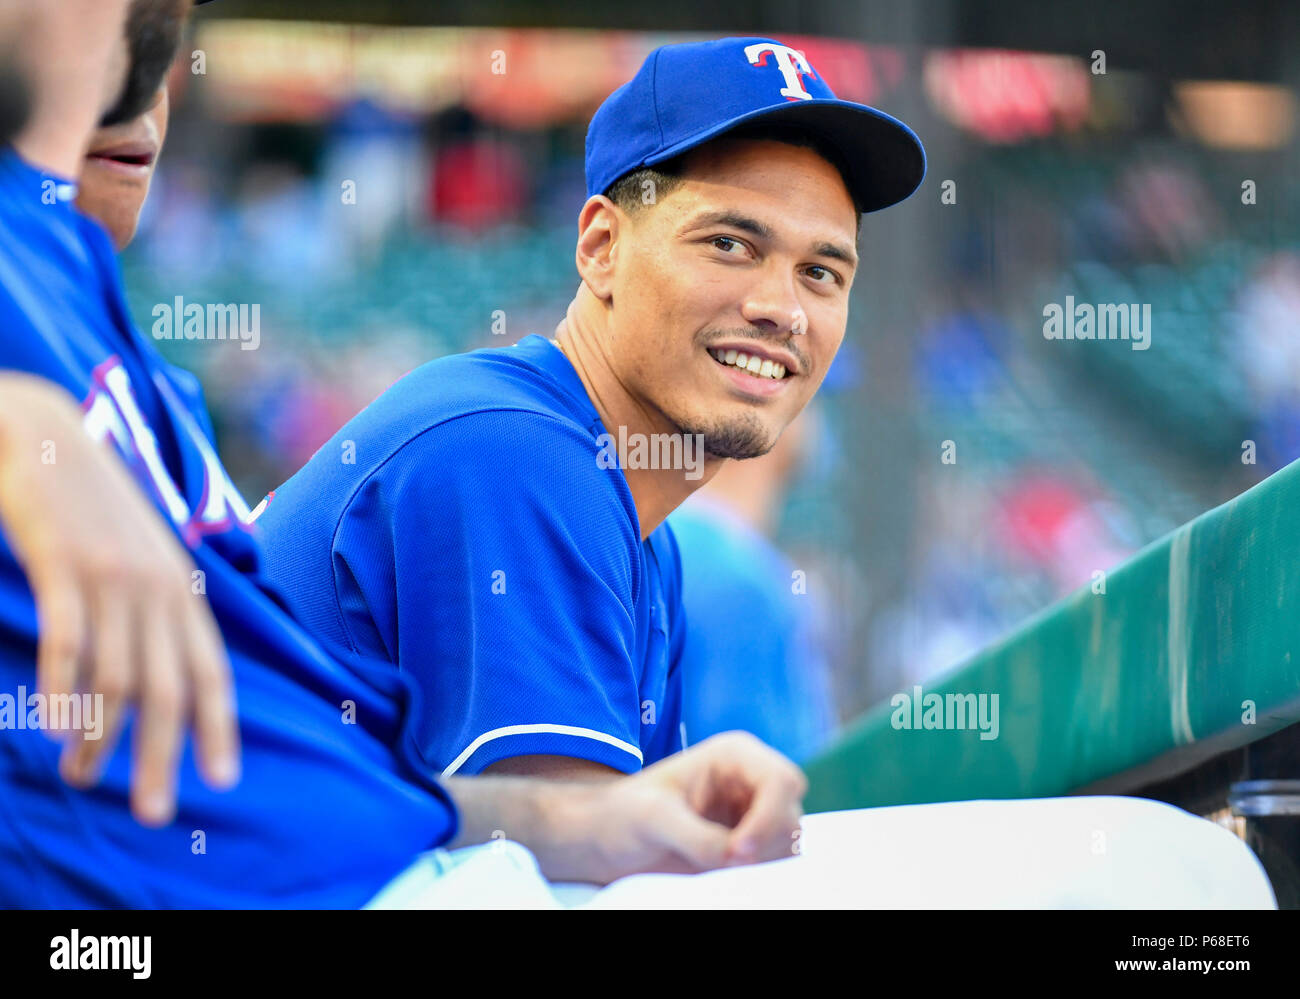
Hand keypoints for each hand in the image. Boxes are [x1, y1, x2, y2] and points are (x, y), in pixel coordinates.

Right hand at [0, 372, 238, 824]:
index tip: (221, 779)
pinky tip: (50, 728)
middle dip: (163, 757)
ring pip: (115, 679)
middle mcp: (158, 587)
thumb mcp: (145, 550)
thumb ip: (161, 601)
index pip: (212, 670)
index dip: (218, 726)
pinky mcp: (64, 565)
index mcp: (181, 587)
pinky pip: (66, 642)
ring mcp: (112, 576)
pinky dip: (60, 689)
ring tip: (80, 778)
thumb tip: (170, 660)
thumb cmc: (93, 502)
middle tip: (153, 811)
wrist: (44, 432)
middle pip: (168, 689)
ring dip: (98, 738)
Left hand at [549, 732, 806, 883]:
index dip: (769, 817)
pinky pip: (776, 862)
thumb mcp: (654, 818)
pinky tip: (723, 873)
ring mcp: (755, 813)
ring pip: (789, 842)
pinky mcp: (751, 844)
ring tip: (716, 867)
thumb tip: (736, 858)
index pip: (781, 781)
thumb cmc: (624, 814)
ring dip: (763, 861)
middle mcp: (752, 780)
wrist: (608, 838)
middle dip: (768, 842)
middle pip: (792, 812)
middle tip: (728, 864)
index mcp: (734, 755)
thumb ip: (697, 837)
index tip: (738, 851)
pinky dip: (759, 873)